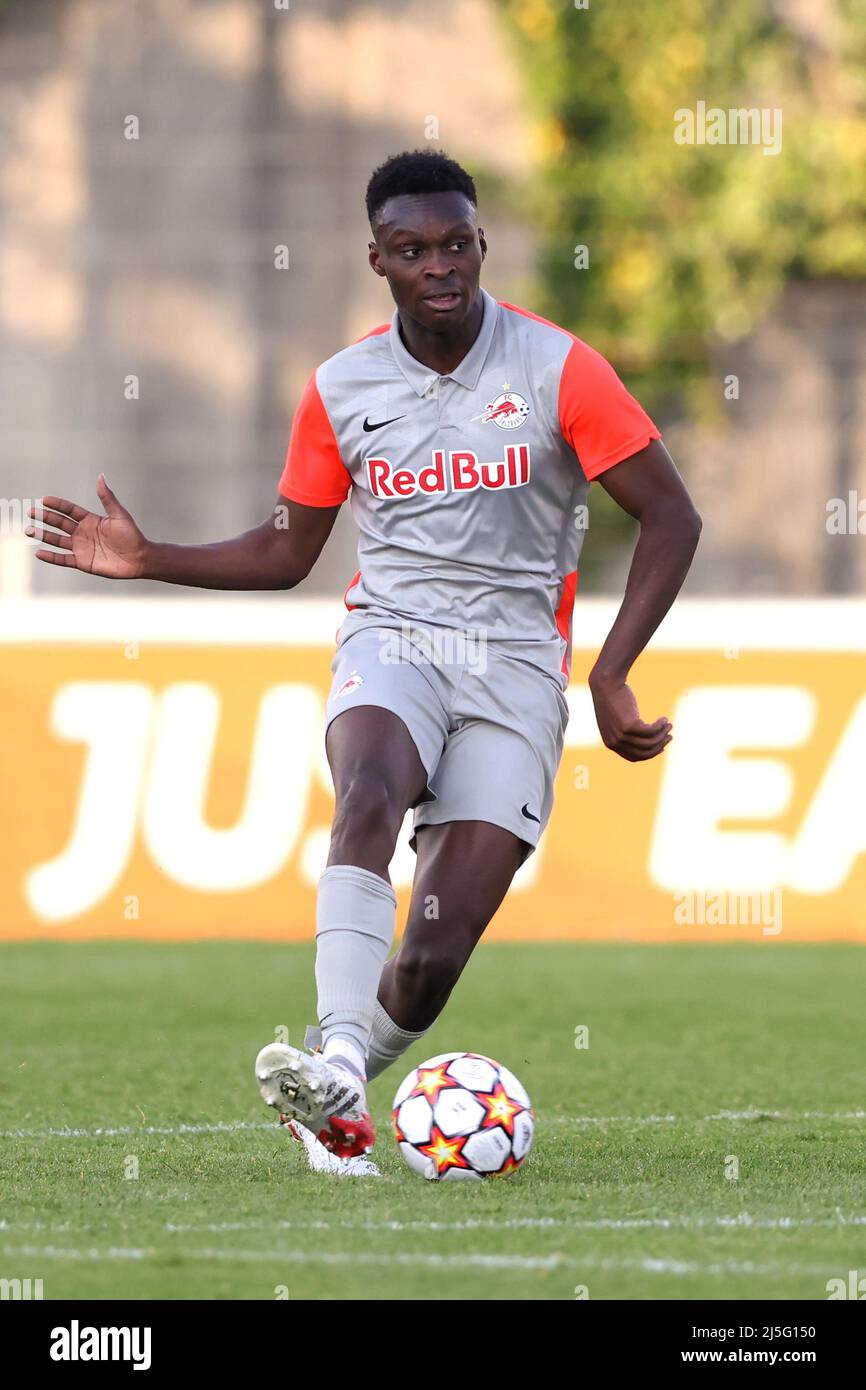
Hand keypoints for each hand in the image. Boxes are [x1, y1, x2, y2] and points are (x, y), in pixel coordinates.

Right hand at [27, 475, 148, 579]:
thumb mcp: (119, 514)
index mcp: (90, 520)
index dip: (57, 505)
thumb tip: (101, 476)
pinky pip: (63, 559)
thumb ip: (107, 497)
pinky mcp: (82, 562)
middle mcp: (83, 532)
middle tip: (31, 512)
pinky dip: (51, 557)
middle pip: (60, 523)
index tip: (44, 499)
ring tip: (29, 530)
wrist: (139, 558)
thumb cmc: (132, 535)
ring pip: (58, 540)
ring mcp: (81, 547)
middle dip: (45, 517)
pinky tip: (39, 553)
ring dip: (43, 535)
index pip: (69, 511)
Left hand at [588, 674, 671, 762]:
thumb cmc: (613, 699)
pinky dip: (660, 726)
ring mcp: (622, 735)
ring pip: (650, 742)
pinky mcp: (630, 726)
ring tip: (669, 725)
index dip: (650, 754)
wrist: (606, 684)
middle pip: (644, 752)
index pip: (634, 757)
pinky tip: (664, 719)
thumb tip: (645, 742)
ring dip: (663, 735)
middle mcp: (615, 742)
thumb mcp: (616, 720)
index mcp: (611, 744)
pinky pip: (651, 731)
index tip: (661, 747)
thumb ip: (625, 733)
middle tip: (669, 736)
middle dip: (660, 745)